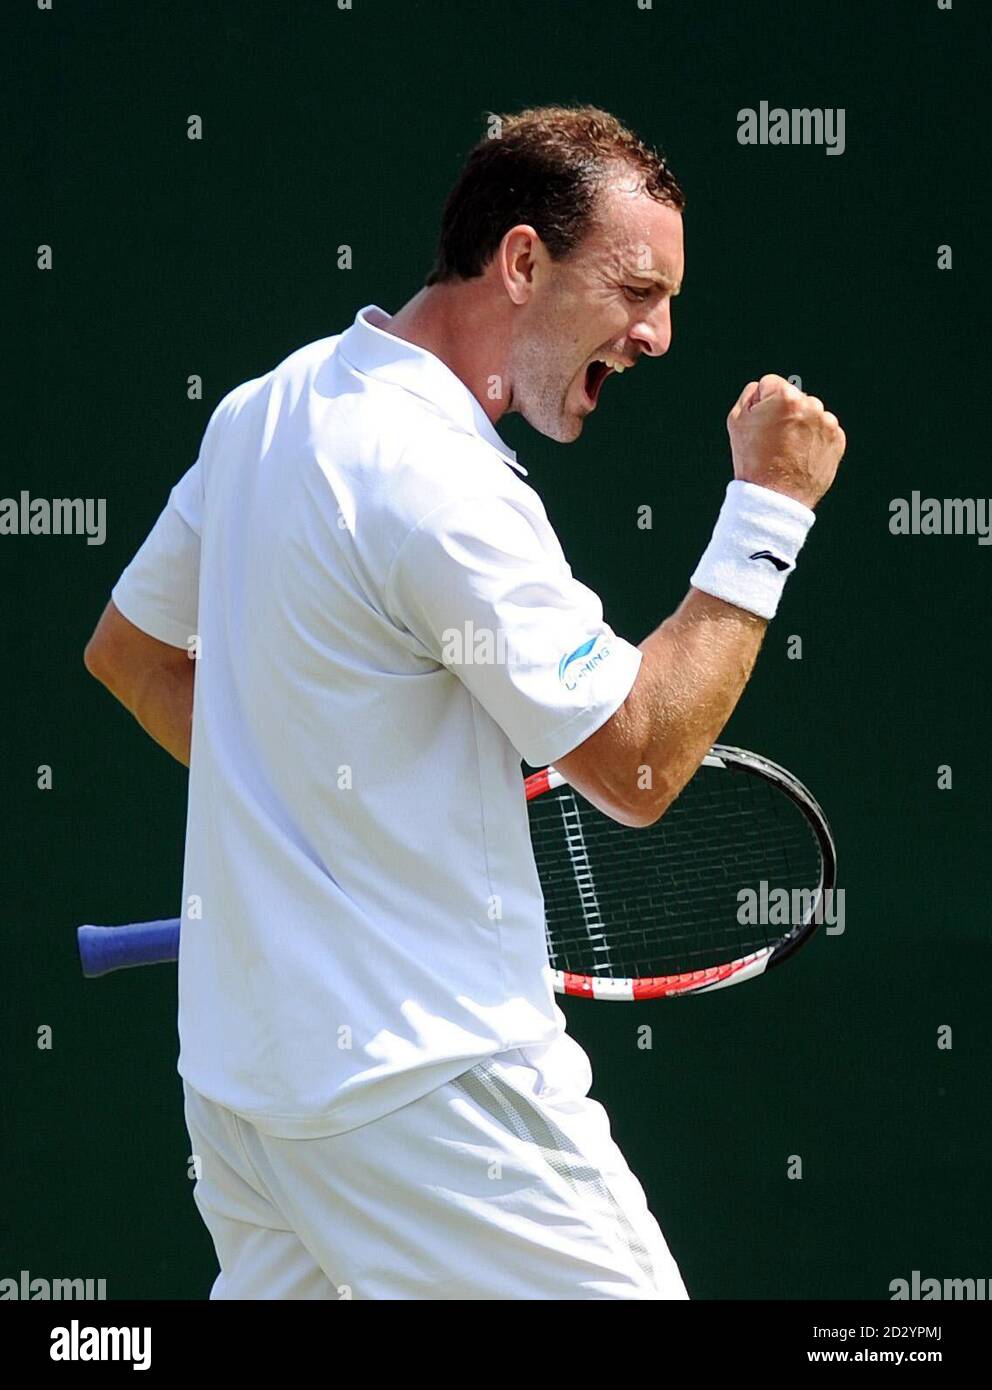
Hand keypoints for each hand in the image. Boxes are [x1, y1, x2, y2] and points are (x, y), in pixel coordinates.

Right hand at [726, 374, 845, 509]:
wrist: (775, 497)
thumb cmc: (753, 460)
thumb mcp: (736, 421)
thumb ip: (750, 394)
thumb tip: (764, 389)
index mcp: (786, 397)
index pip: (770, 384)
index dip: (761, 403)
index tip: (760, 424)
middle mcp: (811, 405)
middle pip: (793, 398)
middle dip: (784, 412)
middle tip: (773, 440)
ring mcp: (827, 424)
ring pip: (810, 414)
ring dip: (800, 425)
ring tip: (787, 450)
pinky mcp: (837, 440)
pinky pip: (822, 431)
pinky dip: (813, 440)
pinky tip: (800, 456)